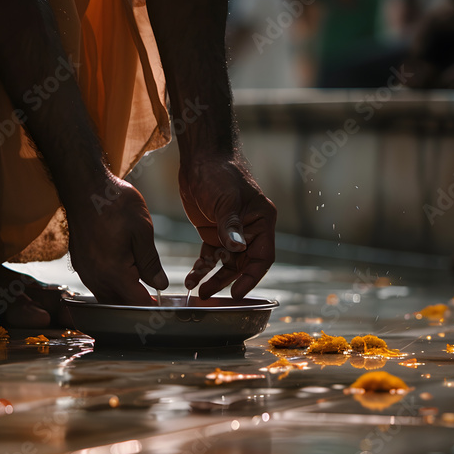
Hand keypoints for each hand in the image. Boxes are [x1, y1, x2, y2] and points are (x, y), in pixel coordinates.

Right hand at [66, 176, 167, 304]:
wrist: (84, 186)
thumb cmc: (114, 203)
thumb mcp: (142, 231)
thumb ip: (150, 262)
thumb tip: (160, 285)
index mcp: (113, 273)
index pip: (135, 303)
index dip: (151, 307)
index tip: (163, 305)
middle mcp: (95, 277)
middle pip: (119, 304)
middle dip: (137, 302)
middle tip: (155, 295)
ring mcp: (84, 271)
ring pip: (106, 296)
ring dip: (123, 294)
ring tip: (140, 280)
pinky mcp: (80, 263)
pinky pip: (97, 283)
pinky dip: (111, 284)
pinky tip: (122, 270)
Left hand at [179, 154, 275, 298]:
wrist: (200, 158)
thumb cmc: (219, 173)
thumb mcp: (226, 200)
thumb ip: (230, 225)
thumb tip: (238, 249)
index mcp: (262, 222)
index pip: (262, 257)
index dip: (251, 278)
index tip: (237, 293)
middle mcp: (249, 230)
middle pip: (242, 265)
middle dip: (226, 281)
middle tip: (209, 295)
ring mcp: (230, 232)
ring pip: (225, 263)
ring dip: (212, 277)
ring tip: (198, 291)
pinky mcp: (212, 231)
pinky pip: (210, 256)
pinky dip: (201, 268)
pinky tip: (191, 278)